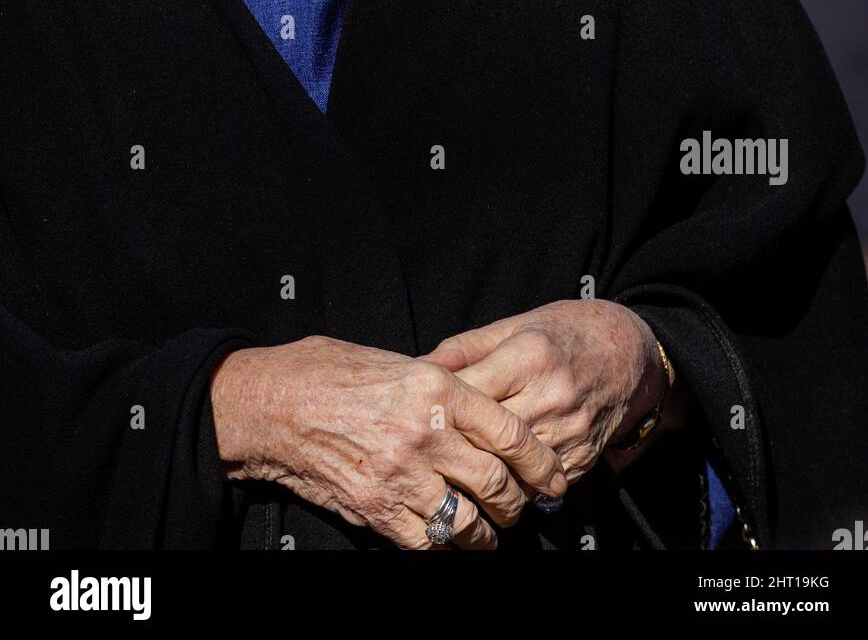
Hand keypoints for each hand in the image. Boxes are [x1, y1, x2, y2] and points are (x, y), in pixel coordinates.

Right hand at [210, 335, 568, 549]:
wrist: (272, 405)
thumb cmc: (329, 374)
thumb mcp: (397, 362)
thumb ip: (441, 385)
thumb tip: (479, 408)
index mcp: (437, 388)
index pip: (511, 433)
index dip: (541, 461)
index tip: (552, 475)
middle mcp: (425, 432)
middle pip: (497, 482)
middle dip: (518, 502)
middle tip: (522, 505)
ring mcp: (400, 474)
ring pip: (469, 521)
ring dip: (487, 533)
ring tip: (491, 531)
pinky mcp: (376, 509)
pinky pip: (428, 542)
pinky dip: (446, 547)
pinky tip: (451, 539)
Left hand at [422, 300, 680, 483]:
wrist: (629, 353)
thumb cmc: (565, 332)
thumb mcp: (514, 325)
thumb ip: (465, 348)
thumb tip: (417, 368)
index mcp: (531, 357)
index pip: (470, 392)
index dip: (438, 405)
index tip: (416, 412)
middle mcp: (552, 397)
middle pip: (487, 437)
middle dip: (453, 445)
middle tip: (426, 450)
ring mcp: (570, 432)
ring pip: (510, 470)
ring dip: (481, 473)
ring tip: (455, 469)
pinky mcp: (582, 459)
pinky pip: (537, 485)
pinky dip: (513, 484)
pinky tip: (496, 476)